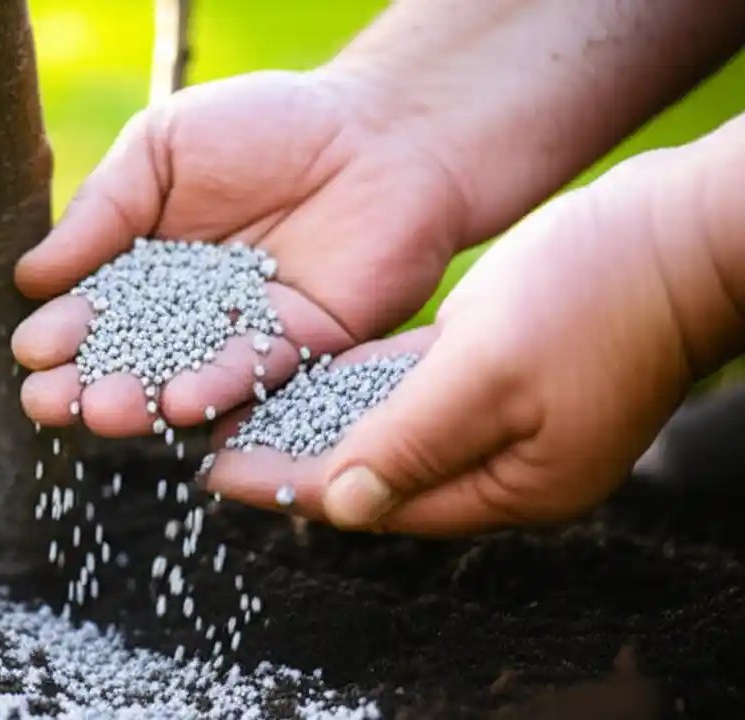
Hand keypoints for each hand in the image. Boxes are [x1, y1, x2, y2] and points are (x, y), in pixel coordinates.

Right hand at [12, 70, 468, 435]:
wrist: (379, 129)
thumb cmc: (264, 125)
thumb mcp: (162, 147)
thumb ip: (102, 209)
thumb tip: (29, 276)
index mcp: (146, 263)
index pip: (93, 307)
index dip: (62, 330)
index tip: (33, 350)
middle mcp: (190, 311)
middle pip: (131, 357)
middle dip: (87, 383)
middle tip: (51, 403)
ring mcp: (244, 336)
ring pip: (185, 377)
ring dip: (143, 399)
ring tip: (104, 411)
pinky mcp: (304, 351)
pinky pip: (258, 377)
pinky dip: (220, 391)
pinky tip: (181, 401)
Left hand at [205, 134, 744, 533]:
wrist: (682, 232)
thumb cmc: (602, 296)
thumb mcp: (495, 372)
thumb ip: (413, 440)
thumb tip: (344, 504)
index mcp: (509, 487)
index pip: (375, 500)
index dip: (289, 486)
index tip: (217, 475)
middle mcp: (500, 464)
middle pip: (372, 472)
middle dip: (291, 460)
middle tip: (213, 447)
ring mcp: (500, 418)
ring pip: (383, 430)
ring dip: (313, 423)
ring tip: (240, 413)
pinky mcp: (494, 371)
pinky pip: (407, 391)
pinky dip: (353, 386)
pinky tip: (300, 376)